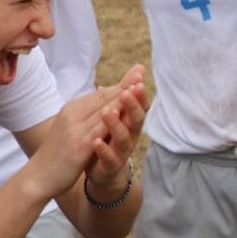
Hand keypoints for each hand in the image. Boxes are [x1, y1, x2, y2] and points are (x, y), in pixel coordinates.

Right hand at [26, 66, 144, 199]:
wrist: (37, 177)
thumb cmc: (57, 151)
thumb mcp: (72, 127)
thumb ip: (88, 113)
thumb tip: (104, 97)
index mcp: (72, 110)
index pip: (100, 94)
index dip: (120, 83)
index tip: (138, 70)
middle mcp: (72, 116)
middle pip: (103, 99)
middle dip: (124, 85)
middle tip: (141, 72)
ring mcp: (74, 132)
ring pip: (102, 113)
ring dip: (120, 100)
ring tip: (136, 88)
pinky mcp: (77, 149)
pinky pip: (95, 134)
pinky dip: (108, 124)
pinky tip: (121, 116)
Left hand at [82, 65, 149, 198]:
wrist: (101, 169)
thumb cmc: (109, 135)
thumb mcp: (115, 111)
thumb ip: (122, 92)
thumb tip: (139, 67)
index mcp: (131, 120)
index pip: (141, 105)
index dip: (140, 94)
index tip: (138, 80)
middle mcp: (131, 135)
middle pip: (137, 119)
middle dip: (133, 106)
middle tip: (126, 93)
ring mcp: (121, 151)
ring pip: (124, 138)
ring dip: (116, 125)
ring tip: (107, 112)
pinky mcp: (110, 165)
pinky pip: (110, 158)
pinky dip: (103, 149)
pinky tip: (96, 141)